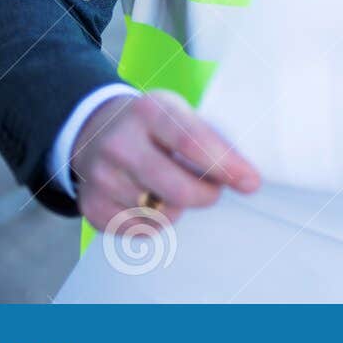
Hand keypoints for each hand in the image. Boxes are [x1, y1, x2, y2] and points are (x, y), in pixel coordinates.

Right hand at [71, 88, 260, 230]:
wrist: (95, 130)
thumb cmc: (152, 125)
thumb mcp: (176, 113)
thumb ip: (207, 139)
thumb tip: (245, 177)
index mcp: (148, 112)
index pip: (191, 142)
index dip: (225, 165)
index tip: (251, 182)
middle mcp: (119, 143)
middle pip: (177, 188)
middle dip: (207, 195)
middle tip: (215, 190)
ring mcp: (100, 177)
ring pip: (161, 213)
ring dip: (180, 206)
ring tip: (174, 186)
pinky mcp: (91, 206)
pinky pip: (142, 230)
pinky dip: (157, 221)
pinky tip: (152, 200)